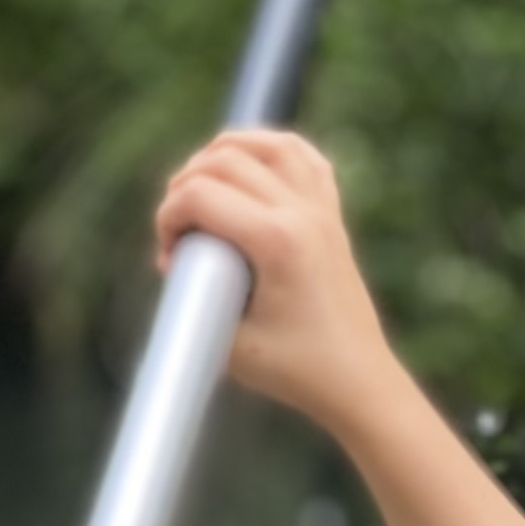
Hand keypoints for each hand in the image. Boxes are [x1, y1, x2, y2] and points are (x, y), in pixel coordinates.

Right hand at [154, 129, 393, 423]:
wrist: (358, 380)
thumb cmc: (295, 370)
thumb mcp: (227, 343)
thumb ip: (195, 296)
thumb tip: (177, 258)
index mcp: (277, 242)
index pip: (200, 195)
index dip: (167, 217)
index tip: (167, 255)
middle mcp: (303, 214)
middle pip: (226, 160)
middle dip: (185, 184)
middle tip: (177, 230)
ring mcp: (323, 210)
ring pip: (268, 145)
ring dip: (224, 152)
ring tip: (200, 184)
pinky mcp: (333, 216)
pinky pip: (304, 158)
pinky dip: (270, 150)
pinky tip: (248, 165)